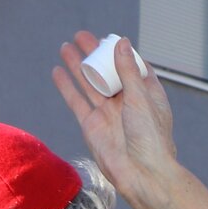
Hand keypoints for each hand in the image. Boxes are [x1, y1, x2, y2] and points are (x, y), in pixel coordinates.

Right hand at [52, 32, 207, 208]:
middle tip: (81, 35)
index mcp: (148, 96)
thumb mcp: (141, 99)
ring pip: (90, 84)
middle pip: (108, 72)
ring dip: (78, 65)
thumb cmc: (150, 137)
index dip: (123, 54)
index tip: (111, 39)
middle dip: (95, 54)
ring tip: (66, 46)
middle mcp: (128, 103)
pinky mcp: (92, 125)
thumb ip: (128, 71)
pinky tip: (57, 71)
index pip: (134, 69)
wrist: (141, 173)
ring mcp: (109, 114)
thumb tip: (121, 42)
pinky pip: (76, 101)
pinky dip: (66, 86)